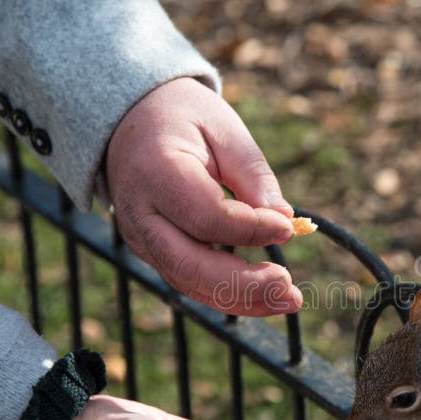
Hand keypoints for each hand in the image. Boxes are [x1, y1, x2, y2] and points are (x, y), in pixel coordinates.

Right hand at [106, 77, 301, 315]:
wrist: (131, 122)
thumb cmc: (184, 119)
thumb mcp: (224, 130)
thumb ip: (253, 174)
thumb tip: (285, 219)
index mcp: (156, 171)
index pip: (206, 217)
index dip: (250, 229)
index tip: (288, 228)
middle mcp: (140, 213)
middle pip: (189, 266)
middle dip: (243, 284)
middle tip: (289, 288)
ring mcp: (141, 238)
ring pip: (189, 283)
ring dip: (242, 299)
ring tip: (288, 299)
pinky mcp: (153, 252)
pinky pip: (190, 281)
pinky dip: (229, 294)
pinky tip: (267, 296)